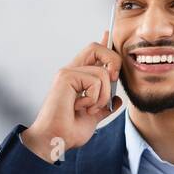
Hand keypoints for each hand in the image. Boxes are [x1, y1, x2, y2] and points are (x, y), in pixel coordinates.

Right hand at [20, 31, 123, 162]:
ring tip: (89, 109)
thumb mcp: (93, 118)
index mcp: (77, 80)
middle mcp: (71, 72)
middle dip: (113, 60)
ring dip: (103, 95)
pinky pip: (95, 81)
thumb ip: (104, 107)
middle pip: (97, 48)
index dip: (104, 42)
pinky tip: (79, 107)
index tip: (109, 32)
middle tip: (113, 80)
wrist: (55, 141)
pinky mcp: (65, 77)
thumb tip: (117, 100)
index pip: (92, 54)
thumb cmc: (67, 132)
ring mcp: (67, 73)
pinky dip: (94, 98)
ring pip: (102, 71)